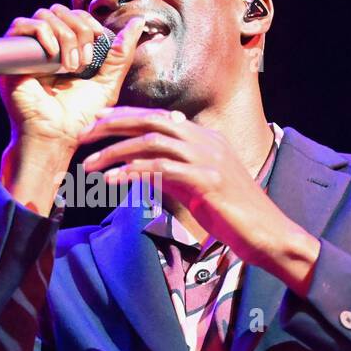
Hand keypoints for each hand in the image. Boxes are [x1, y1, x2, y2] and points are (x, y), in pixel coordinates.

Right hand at [0, 6, 147, 151]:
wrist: (55, 136)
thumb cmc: (78, 117)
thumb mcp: (108, 82)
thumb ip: (121, 53)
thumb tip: (138, 22)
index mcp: (64, 48)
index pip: (74, 15)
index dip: (88, 21)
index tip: (99, 40)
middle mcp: (44, 46)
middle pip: (60, 10)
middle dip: (78, 29)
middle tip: (84, 62)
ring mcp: (26, 50)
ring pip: (43, 15)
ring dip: (64, 35)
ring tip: (70, 65)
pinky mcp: (9, 57)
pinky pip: (20, 25)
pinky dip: (41, 33)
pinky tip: (53, 56)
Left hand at [79, 107, 321, 294]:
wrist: (267, 234)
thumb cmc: (233, 214)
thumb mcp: (198, 187)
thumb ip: (174, 172)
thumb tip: (144, 168)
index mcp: (205, 138)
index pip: (158, 117)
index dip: (125, 117)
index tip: (97, 122)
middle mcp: (206, 141)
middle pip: (152, 121)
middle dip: (114, 125)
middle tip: (84, 134)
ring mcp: (208, 158)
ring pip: (153, 142)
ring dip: (117, 151)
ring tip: (91, 164)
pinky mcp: (207, 180)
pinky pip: (162, 169)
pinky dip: (134, 172)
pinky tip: (114, 180)